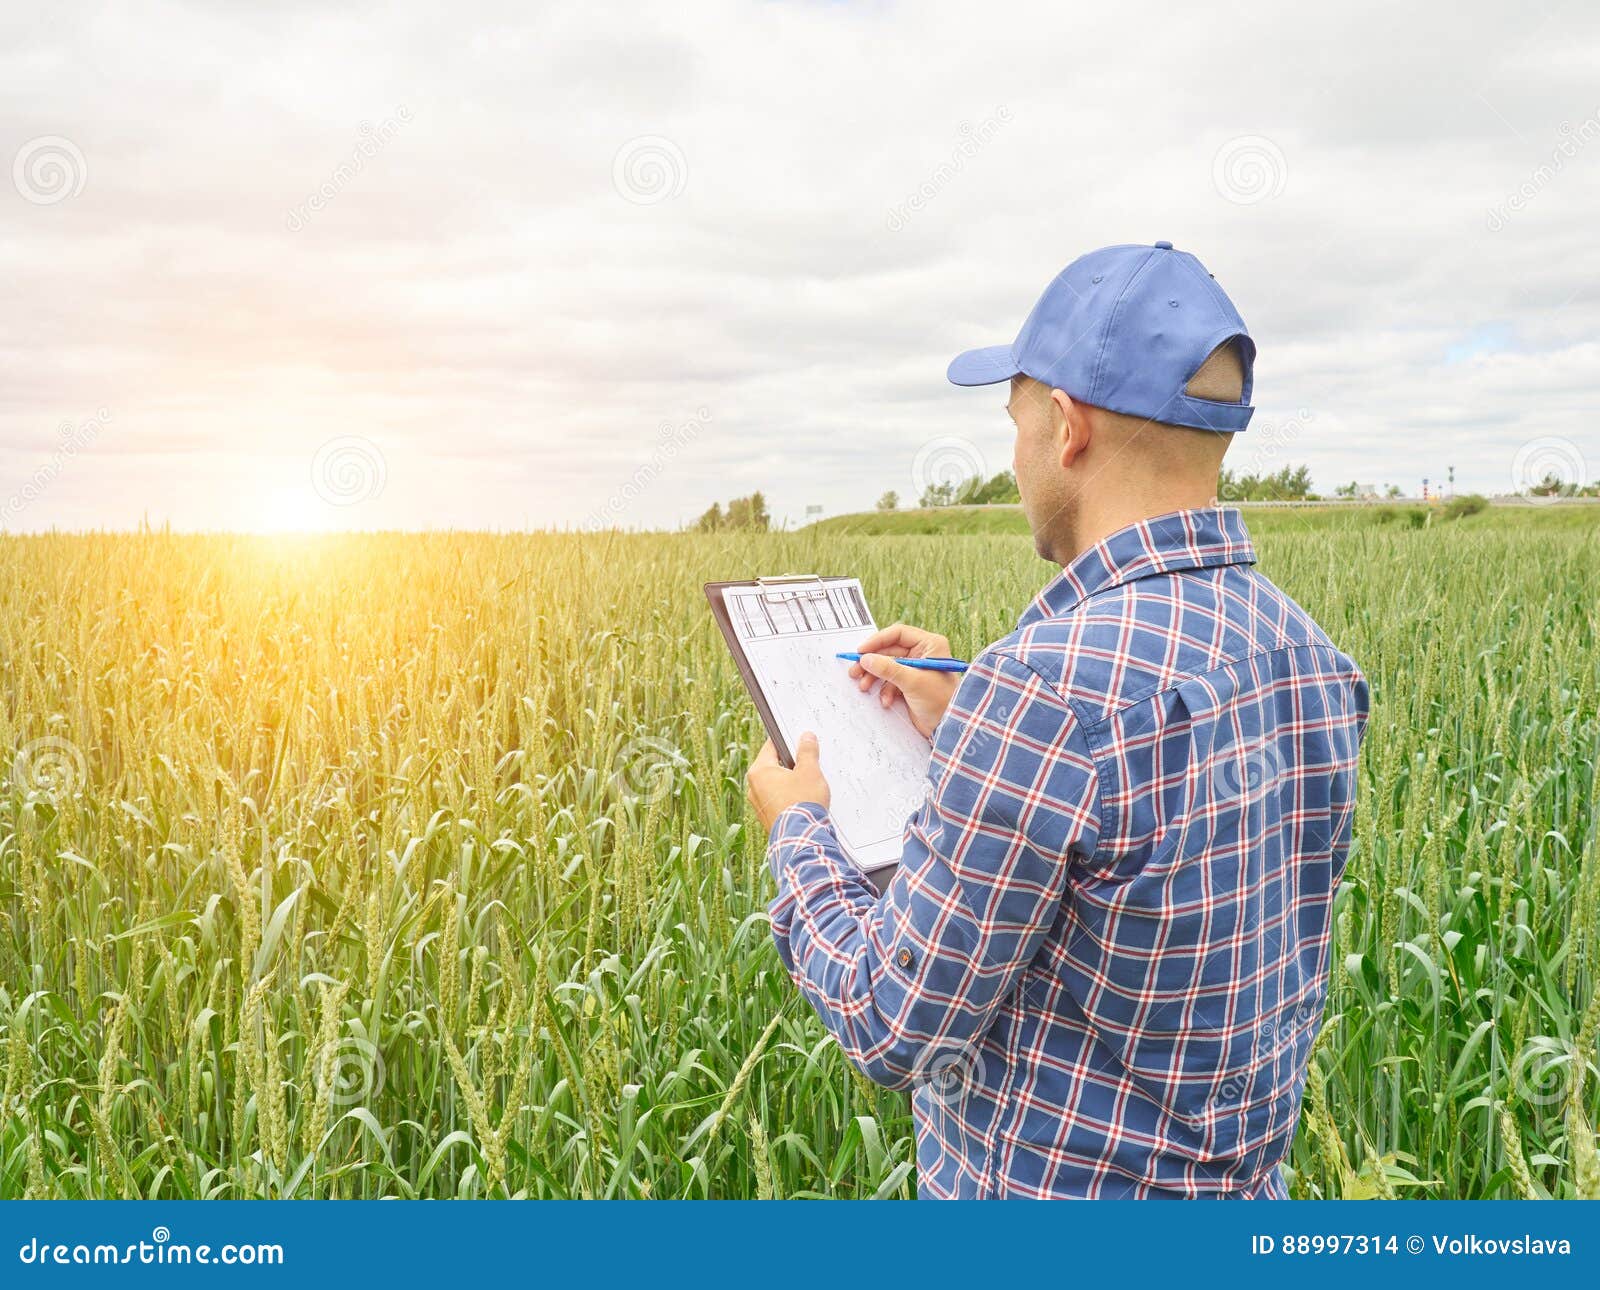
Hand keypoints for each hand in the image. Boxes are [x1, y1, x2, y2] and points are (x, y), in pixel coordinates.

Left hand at [746, 733, 829, 832]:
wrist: (801, 839)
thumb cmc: (802, 803)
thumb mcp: (809, 771)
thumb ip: (807, 751)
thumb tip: (806, 737)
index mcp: (759, 771)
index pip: (771, 746)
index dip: (787, 740)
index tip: (798, 738)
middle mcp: (753, 787)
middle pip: (773, 765)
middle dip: (791, 763)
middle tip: (808, 763)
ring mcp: (759, 805)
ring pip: (776, 785)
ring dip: (790, 782)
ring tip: (808, 784)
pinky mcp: (767, 818)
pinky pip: (778, 801)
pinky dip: (789, 798)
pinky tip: (803, 801)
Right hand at [849, 622, 960, 737]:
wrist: (948, 727)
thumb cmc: (940, 701)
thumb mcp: (913, 682)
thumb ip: (888, 668)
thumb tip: (865, 658)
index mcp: (930, 644)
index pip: (898, 634)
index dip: (877, 641)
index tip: (861, 652)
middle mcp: (923, 653)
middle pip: (889, 650)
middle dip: (872, 663)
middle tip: (855, 671)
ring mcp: (915, 669)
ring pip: (887, 666)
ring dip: (875, 677)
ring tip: (864, 687)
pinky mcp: (910, 684)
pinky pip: (890, 681)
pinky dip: (885, 690)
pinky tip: (886, 701)